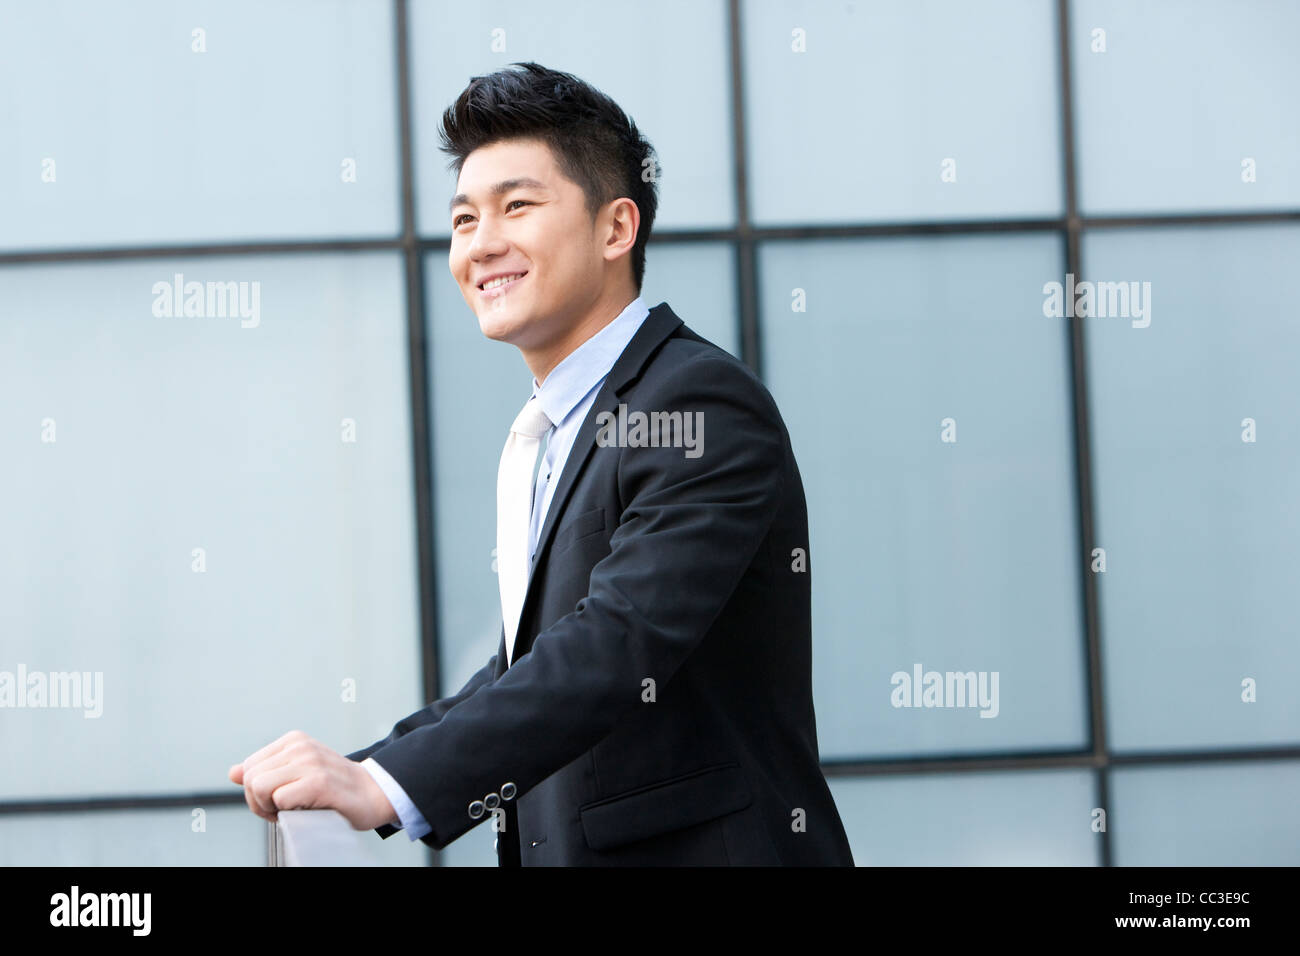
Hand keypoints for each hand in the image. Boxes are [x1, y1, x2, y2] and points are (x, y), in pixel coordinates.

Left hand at [228, 730, 398, 830]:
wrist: (373, 794)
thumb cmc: (334, 788)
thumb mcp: (297, 773)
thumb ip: (266, 771)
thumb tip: (233, 773)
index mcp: (293, 740)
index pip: (249, 767)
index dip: (255, 791)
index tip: (276, 801)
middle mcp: (300, 746)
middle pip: (251, 778)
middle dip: (258, 803)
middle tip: (280, 811)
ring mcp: (310, 761)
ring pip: (259, 787)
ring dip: (268, 808)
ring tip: (290, 811)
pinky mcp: (319, 781)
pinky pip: (279, 799)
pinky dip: (286, 813)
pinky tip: (304, 811)